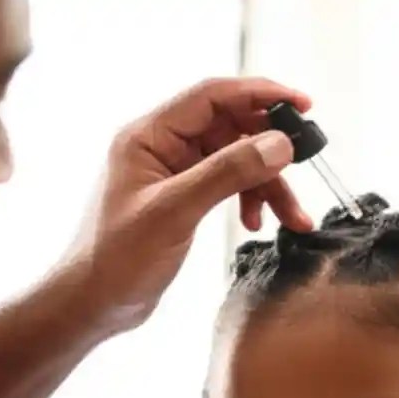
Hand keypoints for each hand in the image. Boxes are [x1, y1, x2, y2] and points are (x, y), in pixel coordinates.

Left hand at [62, 78, 314, 335]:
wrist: (93, 303)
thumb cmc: (117, 257)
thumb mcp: (175, 212)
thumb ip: (227, 173)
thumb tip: (278, 144)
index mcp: (148, 135)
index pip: (212, 96)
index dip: (259, 93)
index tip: (301, 105)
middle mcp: (161, 146)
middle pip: (230, 126)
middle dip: (269, 148)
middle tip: (305, 162)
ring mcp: (172, 173)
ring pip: (234, 159)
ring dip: (267, 184)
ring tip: (293, 217)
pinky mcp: (182, 198)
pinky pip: (227, 184)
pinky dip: (250, 199)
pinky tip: (258, 223)